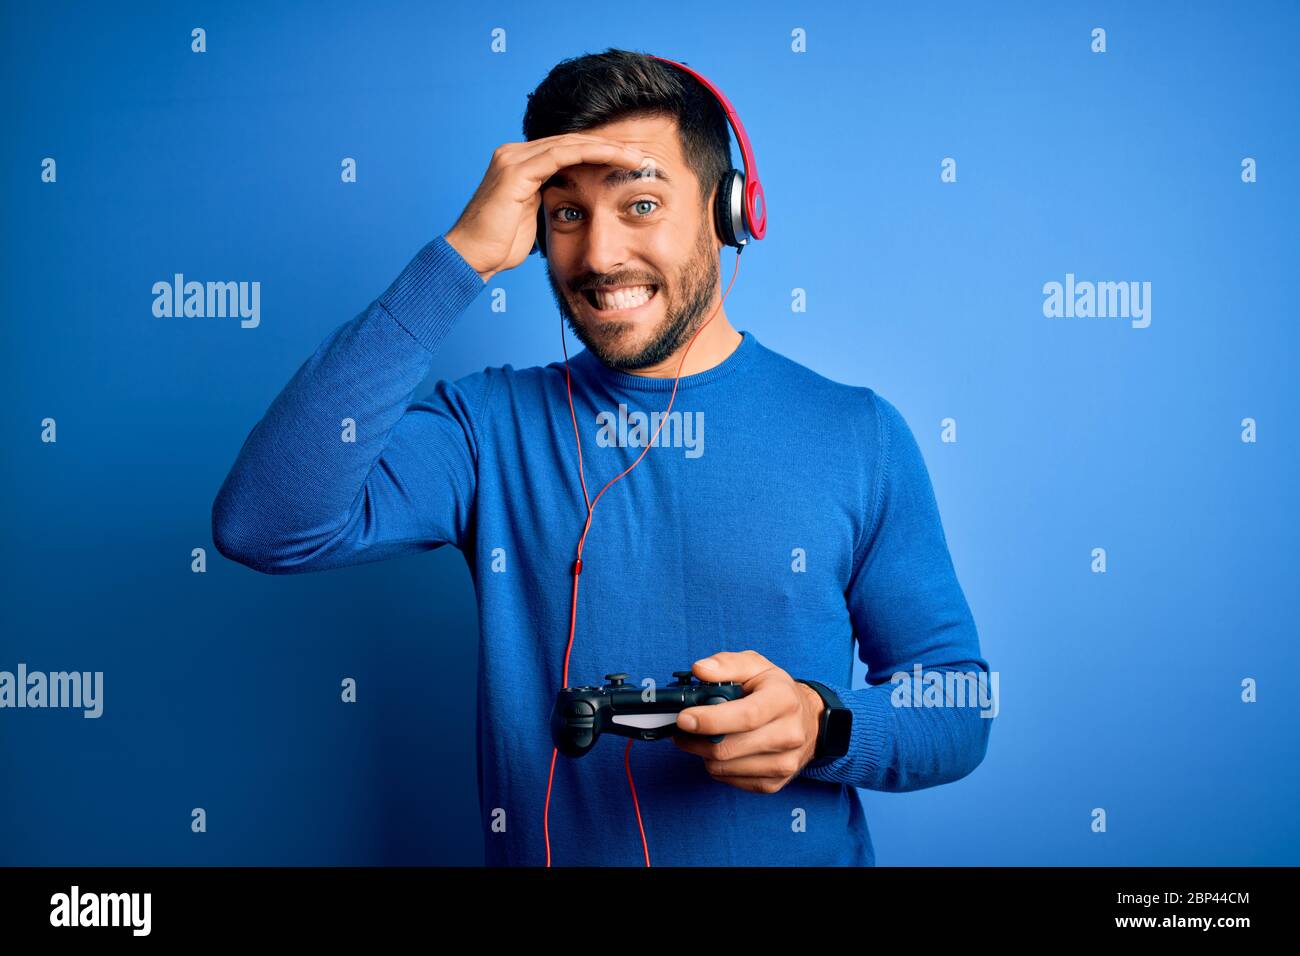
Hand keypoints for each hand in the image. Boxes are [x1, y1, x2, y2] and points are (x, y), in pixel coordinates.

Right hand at [444, 133, 645, 282]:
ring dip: (607, 148)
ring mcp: (513, 158)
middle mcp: (514, 153)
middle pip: (572, 141)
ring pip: (571, 143)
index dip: (600, 154)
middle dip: (610, 147)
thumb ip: (547, 201)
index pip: (567, 150)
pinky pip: (562, 154)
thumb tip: (570, 203)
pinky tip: (615, 158)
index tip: (629, 164)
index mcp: (519, 163)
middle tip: (642, 155)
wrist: (470, 257)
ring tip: (637, 157)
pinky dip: (591, 154)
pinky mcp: (516, 170)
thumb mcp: (531, 218)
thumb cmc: (499, 246)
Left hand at [673, 650, 825, 793]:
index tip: (683, 718)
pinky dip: (717, 766)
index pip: (745, 716)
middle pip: (728, 748)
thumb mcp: (755, 666)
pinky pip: (730, 780)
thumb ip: (726, 664)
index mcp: (784, 700)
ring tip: (702, 736)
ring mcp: (784, 763)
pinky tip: (722, 749)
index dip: (710, 720)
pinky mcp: (774, 784)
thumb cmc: (775, 690)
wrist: (809, 721)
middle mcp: (789, 734)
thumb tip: (699, 669)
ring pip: (724, 767)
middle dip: (696, 739)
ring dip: (703, 753)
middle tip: (681, 727)